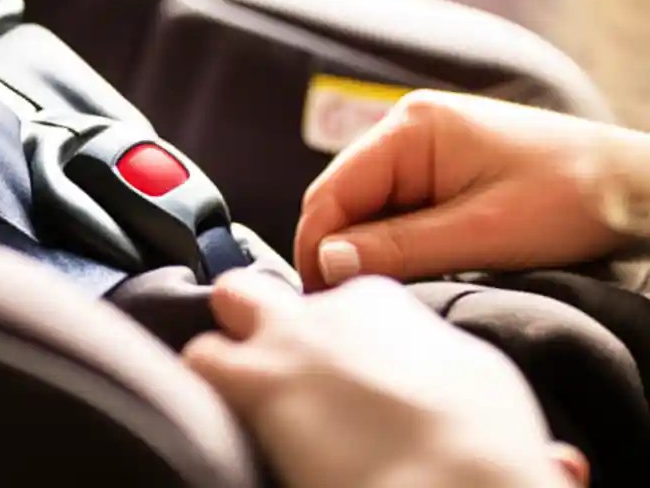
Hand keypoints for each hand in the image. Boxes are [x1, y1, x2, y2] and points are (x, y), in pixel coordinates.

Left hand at [183, 272, 583, 487]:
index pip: (349, 298)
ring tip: (233, 381)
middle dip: (263, 314)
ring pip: (229, 303)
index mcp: (393, 307)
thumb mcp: (496, 405)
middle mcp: (335, 310)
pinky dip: (200, 378)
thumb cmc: (484, 446)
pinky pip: (200, 358)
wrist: (452, 475)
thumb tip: (554, 459)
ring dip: (227, 340)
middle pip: (274, 285)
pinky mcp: (252, 377)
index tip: (345, 366)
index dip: (339, 335)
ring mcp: (289, 338)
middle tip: (273, 359)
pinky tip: (214, 406)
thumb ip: (484, 406)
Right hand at [296, 90, 643, 290]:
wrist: (644, 189)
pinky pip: (395, 213)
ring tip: (386, 296)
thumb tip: (327, 263)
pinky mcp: (440, 172)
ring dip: (369, 253)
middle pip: (342, 201)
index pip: (331, 191)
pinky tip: (410, 275)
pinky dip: (394, 247)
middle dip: (341, 254)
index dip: (318, 248)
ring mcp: (423, 150)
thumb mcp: (483, 232)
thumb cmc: (577, 199)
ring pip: (366, 211)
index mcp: (411, 126)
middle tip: (350, 310)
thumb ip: (399, 247)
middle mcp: (407, 129)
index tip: (324, 302)